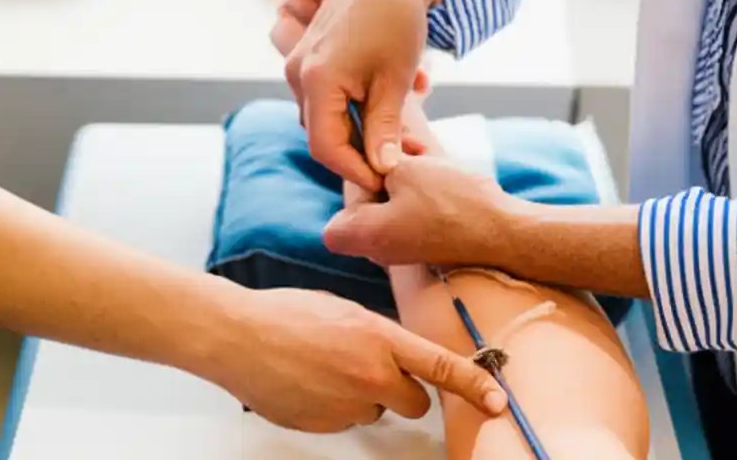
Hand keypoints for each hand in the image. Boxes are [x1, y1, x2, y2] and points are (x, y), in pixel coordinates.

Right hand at [201, 286, 506, 431]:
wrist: (238, 337)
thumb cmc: (284, 314)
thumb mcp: (342, 311)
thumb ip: (377, 333)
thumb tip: (395, 352)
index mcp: (378, 338)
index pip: (439, 366)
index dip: (473, 385)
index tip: (498, 401)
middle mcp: (370, 375)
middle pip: (414, 401)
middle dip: (401, 391)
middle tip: (367, 369)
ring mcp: (348, 405)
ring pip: (374, 409)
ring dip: (360, 396)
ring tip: (322, 370)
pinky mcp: (326, 426)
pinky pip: (344, 419)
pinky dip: (333, 407)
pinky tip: (307, 383)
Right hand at [284, 0, 441, 190]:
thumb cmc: (396, 21)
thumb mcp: (394, 80)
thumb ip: (384, 128)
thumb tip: (383, 169)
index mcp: (317, 80)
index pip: (326, 147)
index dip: (356, 169)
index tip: (386, 179)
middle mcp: (298, 73)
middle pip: (321, 135)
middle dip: (359, 154)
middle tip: (399, 161)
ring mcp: (299, 65)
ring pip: (322, 119)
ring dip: (356, 134)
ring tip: (398, 138)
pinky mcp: (308, 59)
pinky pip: (323, 99)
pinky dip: (350, 113)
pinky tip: (381, 113)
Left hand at [323, 154, 517, 267]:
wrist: (503, 232)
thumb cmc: (452, 202)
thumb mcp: (406, 170)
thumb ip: (375, 163)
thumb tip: (364, 157)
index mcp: (363, 236)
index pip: (335, 218)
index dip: (352, 190)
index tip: (378, 172)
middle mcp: (377, 251)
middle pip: (362, 206)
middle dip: (381, 175)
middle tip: (406, 154)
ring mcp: (401, 250)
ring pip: (388, 205)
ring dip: (403, 178)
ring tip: (425, 157)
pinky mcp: (424, 243)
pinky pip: (408, 212)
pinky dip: (417, 192)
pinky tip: (436, 170)